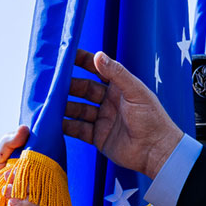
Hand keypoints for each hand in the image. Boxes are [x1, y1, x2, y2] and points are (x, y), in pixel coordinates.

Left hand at [0, 125, 60, 205]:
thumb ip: (7, 143)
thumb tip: (24, 128)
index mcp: (39, 165)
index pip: (47, 150)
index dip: (36, 148)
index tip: (19, 155)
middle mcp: (49, 179)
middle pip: (48, 165)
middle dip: (24, 171)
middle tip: (8, 177)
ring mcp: (53, 195)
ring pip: (47, 184)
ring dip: (23, 187)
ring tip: (7, 191)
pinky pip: (47, 203)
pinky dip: (28, 201)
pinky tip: (15, 203)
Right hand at [63, 49, 184, 178]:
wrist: (156, 151)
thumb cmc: (151, 118)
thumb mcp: (135, 91)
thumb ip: (116, 73)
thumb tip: (97, 55)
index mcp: (119, 87)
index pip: (98, 70)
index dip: (83, 61)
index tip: (66, 55)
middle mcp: (109, 101)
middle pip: (83, 89)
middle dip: (68, 85)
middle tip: (52, 83)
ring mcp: (102, 119)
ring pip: (78, 109)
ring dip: (64, 106)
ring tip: (49, 102)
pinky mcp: (97, 137)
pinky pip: (77, 129)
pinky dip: (65, 126)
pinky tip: (53, 122)